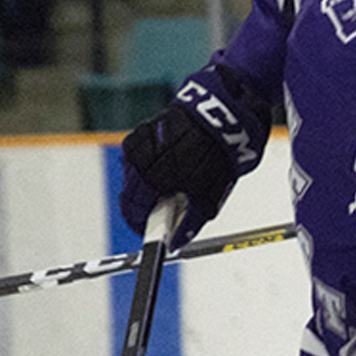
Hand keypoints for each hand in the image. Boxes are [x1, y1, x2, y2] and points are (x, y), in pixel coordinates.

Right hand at [120, 91, 265, 247]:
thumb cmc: (220, 155)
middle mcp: (140, 160)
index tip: (152, 230)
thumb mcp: (211, 194)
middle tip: (166, 208)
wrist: (225, 112)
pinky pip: (138, 156)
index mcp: (153, 178)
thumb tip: (176, 243)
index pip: (133, 211)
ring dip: (147, 183)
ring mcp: (139, 142)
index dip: (143, 224)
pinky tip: (168, 163)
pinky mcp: (143, 129)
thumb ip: (192, 221)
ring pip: (133, 175)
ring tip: (172, 182)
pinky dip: (149, 165)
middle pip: (131, 194)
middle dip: (146, 204)